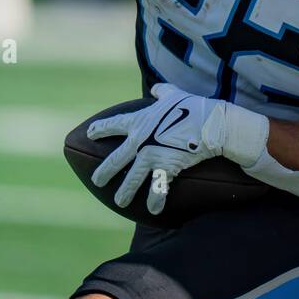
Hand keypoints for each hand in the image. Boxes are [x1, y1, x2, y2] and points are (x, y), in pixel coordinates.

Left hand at [87, 84, 268, 215]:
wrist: (209, 123)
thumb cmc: (192, 106)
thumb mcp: (173, 94)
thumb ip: (161, 92)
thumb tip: (155, 89)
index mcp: (139, 120)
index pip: (114, 124)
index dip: (101, 129)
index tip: (89, 134)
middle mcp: (140, 140)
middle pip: (117, 158)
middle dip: (105, 171)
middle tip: (96, 181)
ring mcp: (151, 155)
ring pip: (133, 177)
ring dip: (125, 191)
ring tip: (119, 201)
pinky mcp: (166, 167)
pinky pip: (158, 187)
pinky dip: (156, 199)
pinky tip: (153, 210)